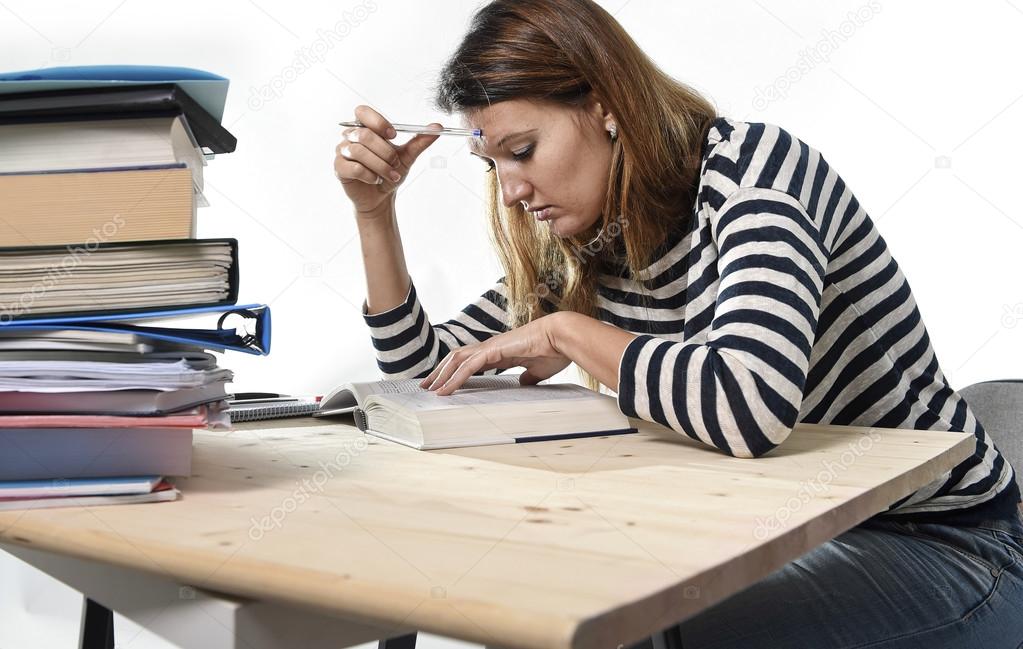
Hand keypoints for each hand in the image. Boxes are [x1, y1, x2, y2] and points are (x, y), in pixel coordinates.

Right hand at [334, 105, 440, 215]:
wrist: (381, 196)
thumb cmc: (389, 171)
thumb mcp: (407, 156)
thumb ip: (420, 141)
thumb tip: (438, 127)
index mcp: (365, 127)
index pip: (363, 112)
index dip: (378, 122)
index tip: (393, 135)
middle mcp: (350, 136)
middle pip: (364, 135)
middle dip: (385, 152)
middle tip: (395, 163)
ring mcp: (343, 151)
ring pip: (359, 152)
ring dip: (380, 166)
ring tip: (391, 175)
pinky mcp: (339, 168)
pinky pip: (354, 167)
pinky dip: (369, 175)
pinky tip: (375, 180)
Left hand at [418, 313, 571, 395]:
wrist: (564, 336)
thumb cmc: (555, 350)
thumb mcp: (538, 371)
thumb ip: (528, 378)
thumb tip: (523, 384)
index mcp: (500, 352)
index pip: (470, 362)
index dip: (455, 372)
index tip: (446, 384)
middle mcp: (491, 347)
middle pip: (457, 358)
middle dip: (440, 372)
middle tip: (426, 387)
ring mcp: (491, 347)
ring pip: (457, 360)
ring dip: (441, 375)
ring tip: (429, 390)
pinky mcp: (494, 351)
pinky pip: (468, 367)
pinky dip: (454, 379)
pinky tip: (445, 390)